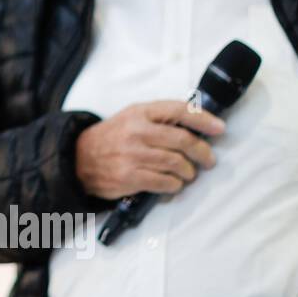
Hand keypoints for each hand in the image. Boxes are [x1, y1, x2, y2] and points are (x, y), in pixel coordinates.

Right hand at [74, 100, 223, 199]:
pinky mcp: (129, 177)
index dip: (203, 119)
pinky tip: (173, 183)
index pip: (178, 111)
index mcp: (139, 113)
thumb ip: (159, 119)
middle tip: (208, 159)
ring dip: (189, 172)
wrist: (78, 159)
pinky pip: (165, 182)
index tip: (219, 128)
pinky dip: (175, 185)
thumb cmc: (111, 138)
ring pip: (177, 163)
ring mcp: (132, 155)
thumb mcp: (131, 118)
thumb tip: (196, 126)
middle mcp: (136, 132)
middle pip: (183, 140)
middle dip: (203, 152)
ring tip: (188, 173)